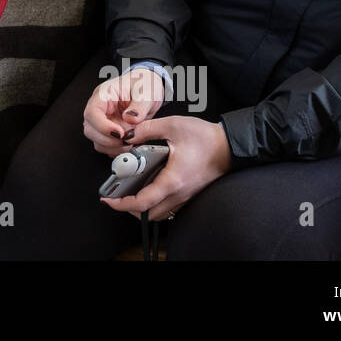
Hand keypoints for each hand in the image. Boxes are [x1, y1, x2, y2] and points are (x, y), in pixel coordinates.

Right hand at [82, 69, 166, 155]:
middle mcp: (100, 109)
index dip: (103, 126)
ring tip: (131, 143)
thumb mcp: (146, 91)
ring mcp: (104, 121)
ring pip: (96, 140)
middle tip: (127, 140)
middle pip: (90, 129)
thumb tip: (131, 119)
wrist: (147, 87)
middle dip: (108, 140)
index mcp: (103, 94)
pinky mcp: (110, 131)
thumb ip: (139, 106)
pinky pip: (106, 145)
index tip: (119, 133)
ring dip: (112, 147)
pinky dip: (116, 150)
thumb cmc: (143, 84)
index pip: (92, 112)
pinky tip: (130, 145)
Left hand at [100, 116, 231, 221]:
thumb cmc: (207, 138)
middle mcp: (179, 193)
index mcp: (172, 180)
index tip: (108, 199)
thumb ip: (146, 129)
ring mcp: (186, 196)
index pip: (142, 203)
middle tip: (117, 196)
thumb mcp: (173, 126)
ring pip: (160, 213)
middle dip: (129, 209)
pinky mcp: (190, 193)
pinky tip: (149, 185)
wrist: (232, 146)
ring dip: (143, 207)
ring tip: (130, 191)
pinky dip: (156, 202)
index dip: (121, 204)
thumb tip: (127, 134)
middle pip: (149, 214)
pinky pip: (170, 206)